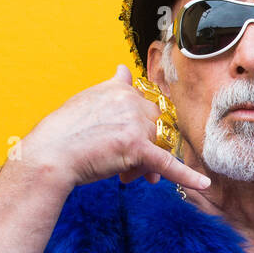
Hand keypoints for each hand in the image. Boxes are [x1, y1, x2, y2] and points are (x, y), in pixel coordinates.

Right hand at [19, 64, 210, 190]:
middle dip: (146, 147)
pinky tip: (203, 183)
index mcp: (119, 88)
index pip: (147, 107)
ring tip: (124, 174)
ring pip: (157, 146)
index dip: (141, 128)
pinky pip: (167, 163)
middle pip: (156, 127)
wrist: (50, 155)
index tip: (128, 141)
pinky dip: (186, 176)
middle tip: (127, 165)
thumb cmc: (63, 132)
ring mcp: (135, 124)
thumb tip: (123, 69)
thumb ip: (111, 87)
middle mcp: (130, 101)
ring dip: (145, 164)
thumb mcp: (86, 98)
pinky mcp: (136, 148)